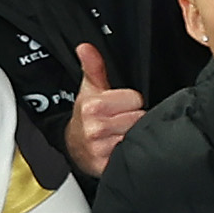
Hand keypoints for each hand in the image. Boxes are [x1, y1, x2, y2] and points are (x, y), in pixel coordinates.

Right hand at [63, 41, 144, 178]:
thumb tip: (85, 46)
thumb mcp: (90, 90)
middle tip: (119, 121)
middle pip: (139, 118)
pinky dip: (130, 152)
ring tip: (120, 134)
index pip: (136, 99)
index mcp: (93, 106)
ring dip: (132, 135)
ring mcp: (101, 149)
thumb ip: (93, 67)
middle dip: (132, 119)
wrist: (74, 146)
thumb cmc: (86, 116)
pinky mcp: (106, 165)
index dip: (130, 102)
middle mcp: (96, 128)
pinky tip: (120, 148)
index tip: (119, 107)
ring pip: (137, 136)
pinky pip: (131, 154)